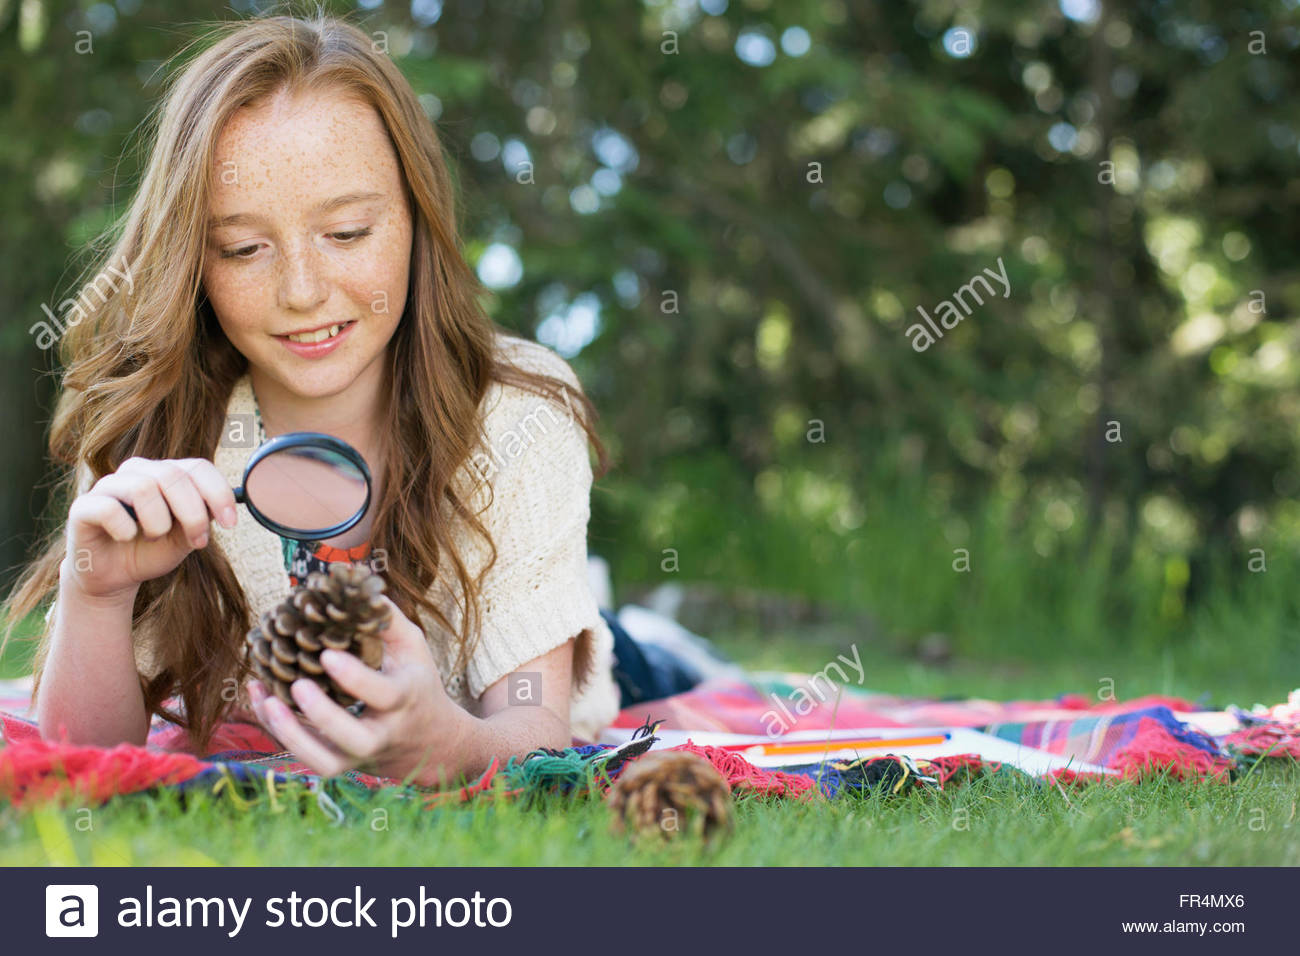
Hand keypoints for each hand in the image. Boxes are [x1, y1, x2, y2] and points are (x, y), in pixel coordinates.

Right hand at [64, 457, 237, 601]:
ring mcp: (108, 485)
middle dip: (193, 513)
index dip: (219, 493)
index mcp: (165, 473)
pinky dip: (125, 530)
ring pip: (144, 487)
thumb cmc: (151, 551)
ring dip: (158, 523)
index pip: (198, 466)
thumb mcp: (185, 538)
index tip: (230, 523)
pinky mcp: (83, 506)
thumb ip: (201, 518)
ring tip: (154, 537)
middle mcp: (137, 471)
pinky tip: (125, 538)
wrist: (114, 578)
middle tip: (197, 541)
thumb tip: (220, 506)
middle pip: (173, 475)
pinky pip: (111, 508)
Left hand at [245, 596, 471, 785]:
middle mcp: (384, 732)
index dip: (355, 678)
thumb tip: (356, 586)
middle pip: (356, 739)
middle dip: (324, 717)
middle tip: (297, 685)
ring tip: (268, 703)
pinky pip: (308, 758)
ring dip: (293, 737)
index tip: (327, 654)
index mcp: (404, 698)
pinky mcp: (340, 764)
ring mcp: (360, 755)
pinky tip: (262, 703)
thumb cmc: (416, 681)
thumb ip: (387, 620)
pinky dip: (281, 734)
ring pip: (326, 762)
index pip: (384, 695)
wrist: (428, 739)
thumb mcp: (413, 648)